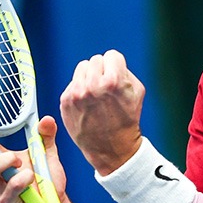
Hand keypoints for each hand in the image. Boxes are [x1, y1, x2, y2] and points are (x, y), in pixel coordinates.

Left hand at [60, 49, 144, 174]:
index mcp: (113, 81)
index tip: (117, 78)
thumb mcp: (137, 92)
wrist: (111, 148)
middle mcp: (93, 85)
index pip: (112, 55)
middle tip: (107, 88)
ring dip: (90, 76)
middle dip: (103, 71)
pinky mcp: (66, 101)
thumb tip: (109, 61)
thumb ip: (124, 71)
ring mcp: (77, 93)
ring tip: (97, 94)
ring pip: (82, 67)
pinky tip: (87, 103)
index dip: (117, 66)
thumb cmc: (127, 118)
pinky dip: (80, 89)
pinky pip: (73, 82)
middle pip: (96, 60)